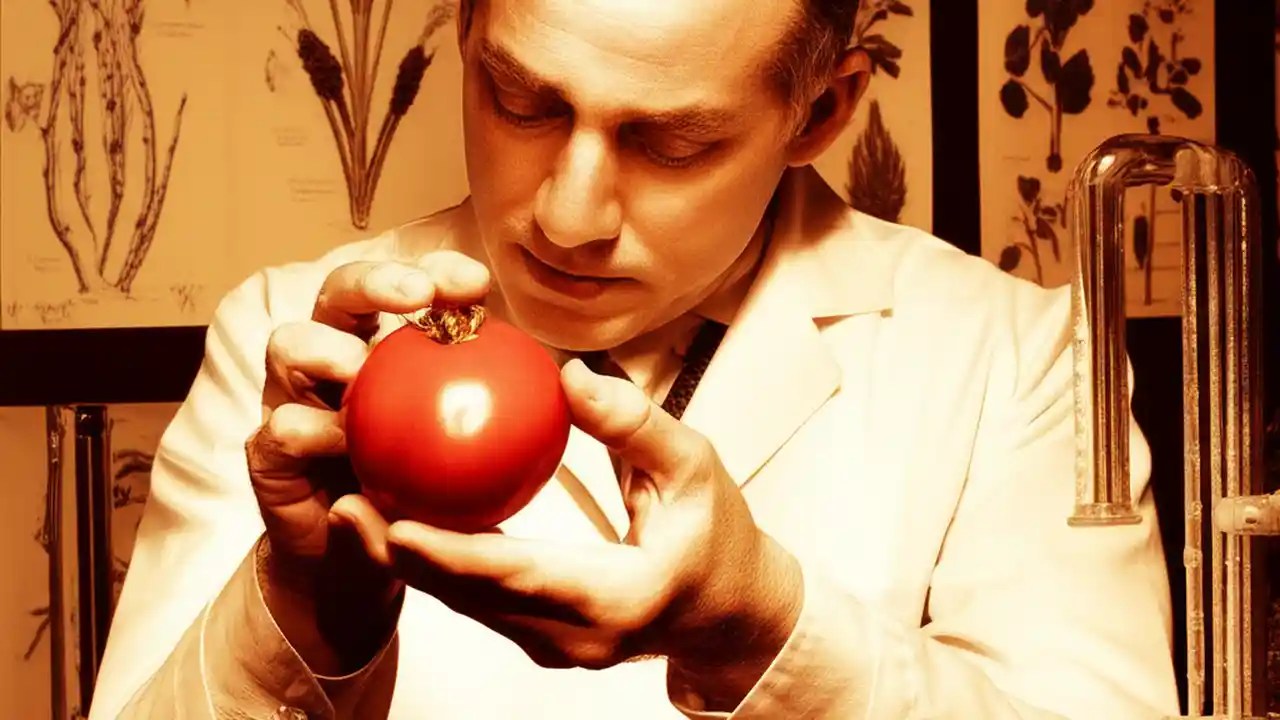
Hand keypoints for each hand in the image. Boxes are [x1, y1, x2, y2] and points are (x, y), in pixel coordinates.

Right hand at [244, 252, 490, 674]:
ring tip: (358, 368)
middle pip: (340, 294)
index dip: (436, 277)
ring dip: (324, 350)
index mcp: (386, 345)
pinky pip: (275, 431)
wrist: (368, 565)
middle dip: (374, 283)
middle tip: (414, 297)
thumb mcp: (480, 455)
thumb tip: (577, 381)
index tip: (476, 285)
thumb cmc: (430, 497)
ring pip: (290, 346)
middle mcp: (335, 359)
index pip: (408, 291)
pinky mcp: (268, 455)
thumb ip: (510, 413)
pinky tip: (324, 435)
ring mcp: (293, 399)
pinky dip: (298, 429)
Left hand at [340, 358, 803, 706]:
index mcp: (619, 598)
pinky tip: (401, 523)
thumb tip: (568, 375)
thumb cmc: (717, 534)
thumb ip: (634, 425)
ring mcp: (557, 648)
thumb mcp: (694, 467)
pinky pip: (479, 604)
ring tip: (354, 510)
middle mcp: (578, 637)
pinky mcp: (543, 642)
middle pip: (473, 600)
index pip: (521, 577)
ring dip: (408, 563)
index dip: (451, 555)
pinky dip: (438, 567)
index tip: (394, 520)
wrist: (730, 609)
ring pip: (466, 607)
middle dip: (402, 557)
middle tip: (346, 504)